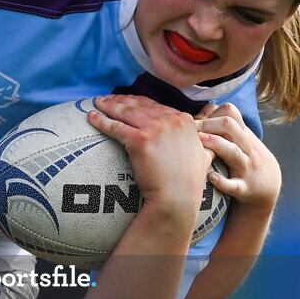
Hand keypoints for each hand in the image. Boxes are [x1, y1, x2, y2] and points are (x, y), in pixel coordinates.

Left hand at [88, 95, 210, 221]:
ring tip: (97, 104)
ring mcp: (155, 128)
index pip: (156, 105)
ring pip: (126, 112)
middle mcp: (171, 120)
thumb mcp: (203, 156)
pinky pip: (115, 126)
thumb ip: (203, 145)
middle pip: (139, 105)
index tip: (127, 101)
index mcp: (185, 120)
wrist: (177, 199)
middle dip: (121, 101)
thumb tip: (207, 145)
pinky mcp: (139, 139)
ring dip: (109, 106)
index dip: (139, 102)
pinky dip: (101, 120)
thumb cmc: (188, 183)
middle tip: (107, 100)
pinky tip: (92, 117)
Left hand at [195, 102, 280, 211]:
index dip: (211, 113)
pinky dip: (223, 182)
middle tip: (189, 128)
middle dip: (208, 124)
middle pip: (230, 126)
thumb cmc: (247, 157)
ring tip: (200, 140)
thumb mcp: (241, 137)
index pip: (230, 112)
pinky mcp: (244, 188)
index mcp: (242, 134)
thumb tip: (200, 112)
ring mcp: (245, 167)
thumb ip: (223, 124)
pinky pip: (234, 185)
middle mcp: (245, 147)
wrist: (269, 185)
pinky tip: (211, 177)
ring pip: (233, 152)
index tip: (192, 120)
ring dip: (216, 144)